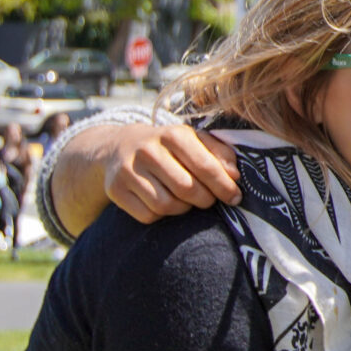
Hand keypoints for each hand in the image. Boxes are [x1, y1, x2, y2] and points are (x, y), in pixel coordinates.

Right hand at [53, 119, 241, 234]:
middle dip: (205, 200)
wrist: (119, 146)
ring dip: (183, 208)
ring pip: (166, 205)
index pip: (205, 166)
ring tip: (187, 200)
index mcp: (173, 134)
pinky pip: (147, 215)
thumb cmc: (169, 146)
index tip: (235, 197)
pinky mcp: (115, 190)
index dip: (224, 186)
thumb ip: (219, 153)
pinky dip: (161, 215)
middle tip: (210, 200)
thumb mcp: (194, 140)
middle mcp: (148, 150)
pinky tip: (165, 203)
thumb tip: (234, 176)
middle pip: (187, 189)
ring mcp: (128, 170)